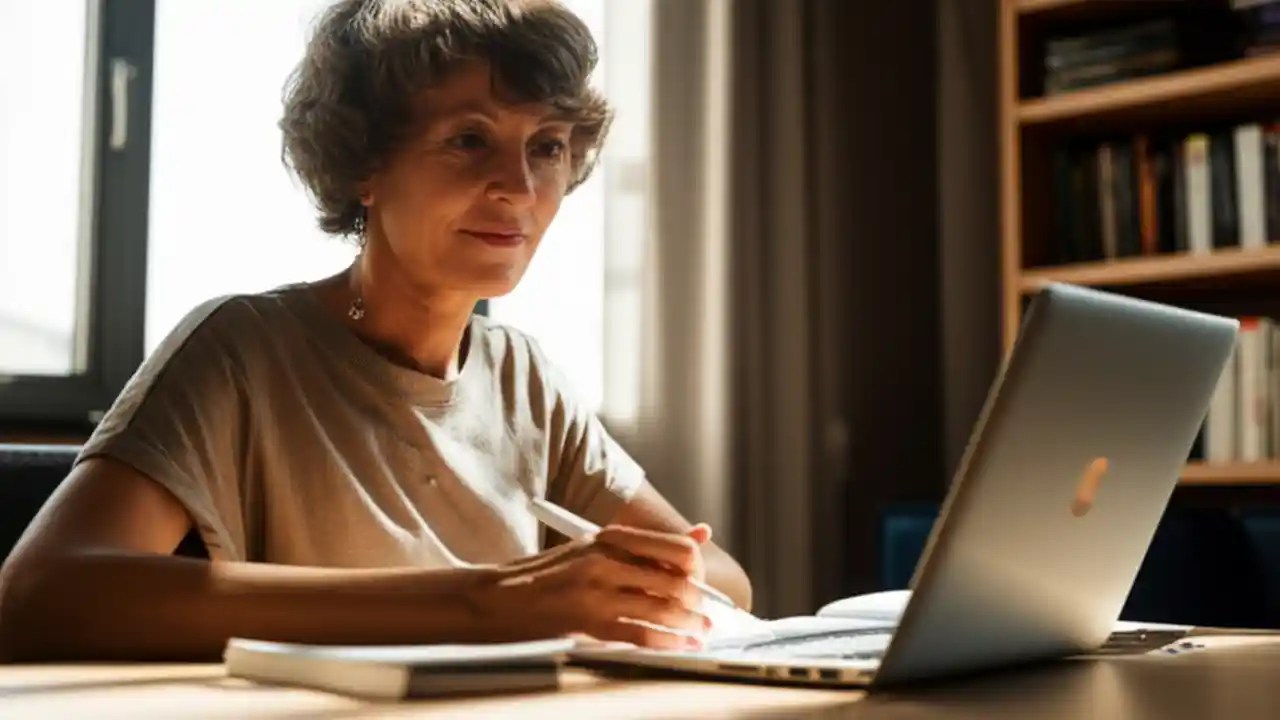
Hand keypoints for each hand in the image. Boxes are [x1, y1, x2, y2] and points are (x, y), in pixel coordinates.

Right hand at [486, 524, 712, 649]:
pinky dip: (669, 642)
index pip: (676, 548)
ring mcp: (598, 593)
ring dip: (689, 624)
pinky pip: (643, 635)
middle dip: (698, 602)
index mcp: (611, 537)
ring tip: (700, 631)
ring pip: (663, 610)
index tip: (701, 582)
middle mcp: (607, 561)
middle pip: (675, 582)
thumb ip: (648, 544)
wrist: (502, 597)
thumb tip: (702, 535)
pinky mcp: (590, 623)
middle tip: (707, 615)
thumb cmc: (553, 572)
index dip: (697, 569)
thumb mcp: (597, 545)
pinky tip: (681, 645)